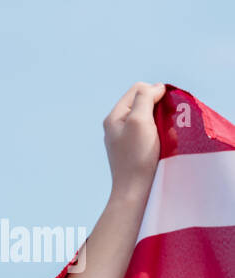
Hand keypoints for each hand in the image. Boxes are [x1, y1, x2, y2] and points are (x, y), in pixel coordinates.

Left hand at [103, 81, 165, 201]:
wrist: (134, 190)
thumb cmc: (137, 155)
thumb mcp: (139, 121)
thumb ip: (144, 99)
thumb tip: (155, 87)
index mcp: (113, 116)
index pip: (137, 89)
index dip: (155, 93)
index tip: (163, 110)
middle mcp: (116, 125)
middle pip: (142, 102)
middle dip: (158, 108)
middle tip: (163, 124)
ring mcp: (124, 137)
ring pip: (148, 117)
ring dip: (160, 121)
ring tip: (163, 135)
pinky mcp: (133, 149)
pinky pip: (149, 132)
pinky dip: (159, 133)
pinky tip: (161, 143)